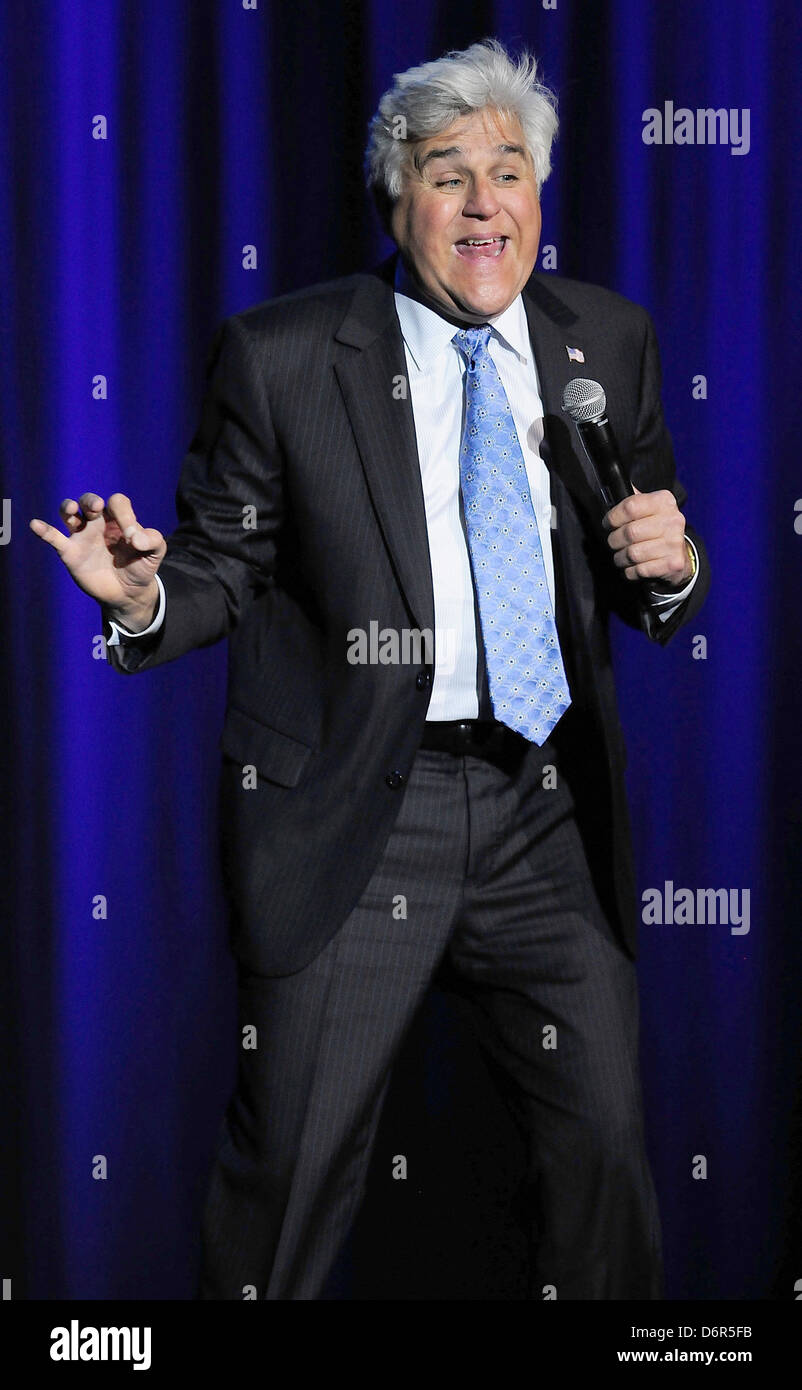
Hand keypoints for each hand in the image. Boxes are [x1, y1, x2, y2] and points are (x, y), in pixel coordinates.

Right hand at [30, 492, 165, 622]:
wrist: (128, 593)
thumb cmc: (141, 567)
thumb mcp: (156, 553)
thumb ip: (153, 540)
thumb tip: (136, 538)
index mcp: (119, 519)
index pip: (117, 503)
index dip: (124, 514)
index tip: (133, 538)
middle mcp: (98, 523)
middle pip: (88, 501)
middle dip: (90, 500)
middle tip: (96, 507)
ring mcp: (83, 536)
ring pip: (69, 514)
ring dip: (67, 508)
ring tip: (70, 510)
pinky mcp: (70, 553)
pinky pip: (54, 538)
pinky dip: (44, 531)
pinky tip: (36, 525)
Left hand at [603, 487, 692, 587]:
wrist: (680, 554)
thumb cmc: (657, 529)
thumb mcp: (649, 509)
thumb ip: (633, 500)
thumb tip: (612, 490)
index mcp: (664, 502)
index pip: (630, 506)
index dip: (613, 517)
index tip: (608, 524)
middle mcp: (673, 520)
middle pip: (629, 532)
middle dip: (614, 540)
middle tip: (614, 543)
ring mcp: (675, 543)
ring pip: (633, 553)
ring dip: (620, 558)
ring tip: (621, 557)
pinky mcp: (673, 563)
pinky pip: (640, 570)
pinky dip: (630, 571)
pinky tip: (632, 567)